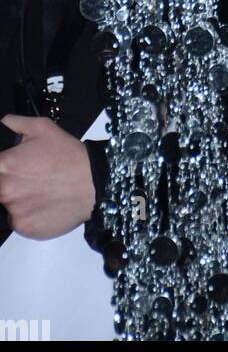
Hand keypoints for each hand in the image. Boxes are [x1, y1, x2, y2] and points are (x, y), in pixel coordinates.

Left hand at [0, 114, 94, 238]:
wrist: (93, 183)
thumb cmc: (68, 154)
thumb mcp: (42, 127)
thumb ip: (13, 123)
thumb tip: (0, 127)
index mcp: (4, 164)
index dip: (2, 169)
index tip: (10, 169)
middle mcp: (3, 189)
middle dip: (8, 183)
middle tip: (28, 179)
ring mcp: (13, 211)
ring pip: (5, 205)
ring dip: (17, 199)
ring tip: (38, 191)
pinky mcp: (23, 228)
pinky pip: (17, 221)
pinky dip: (27, 215)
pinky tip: (43, 204)